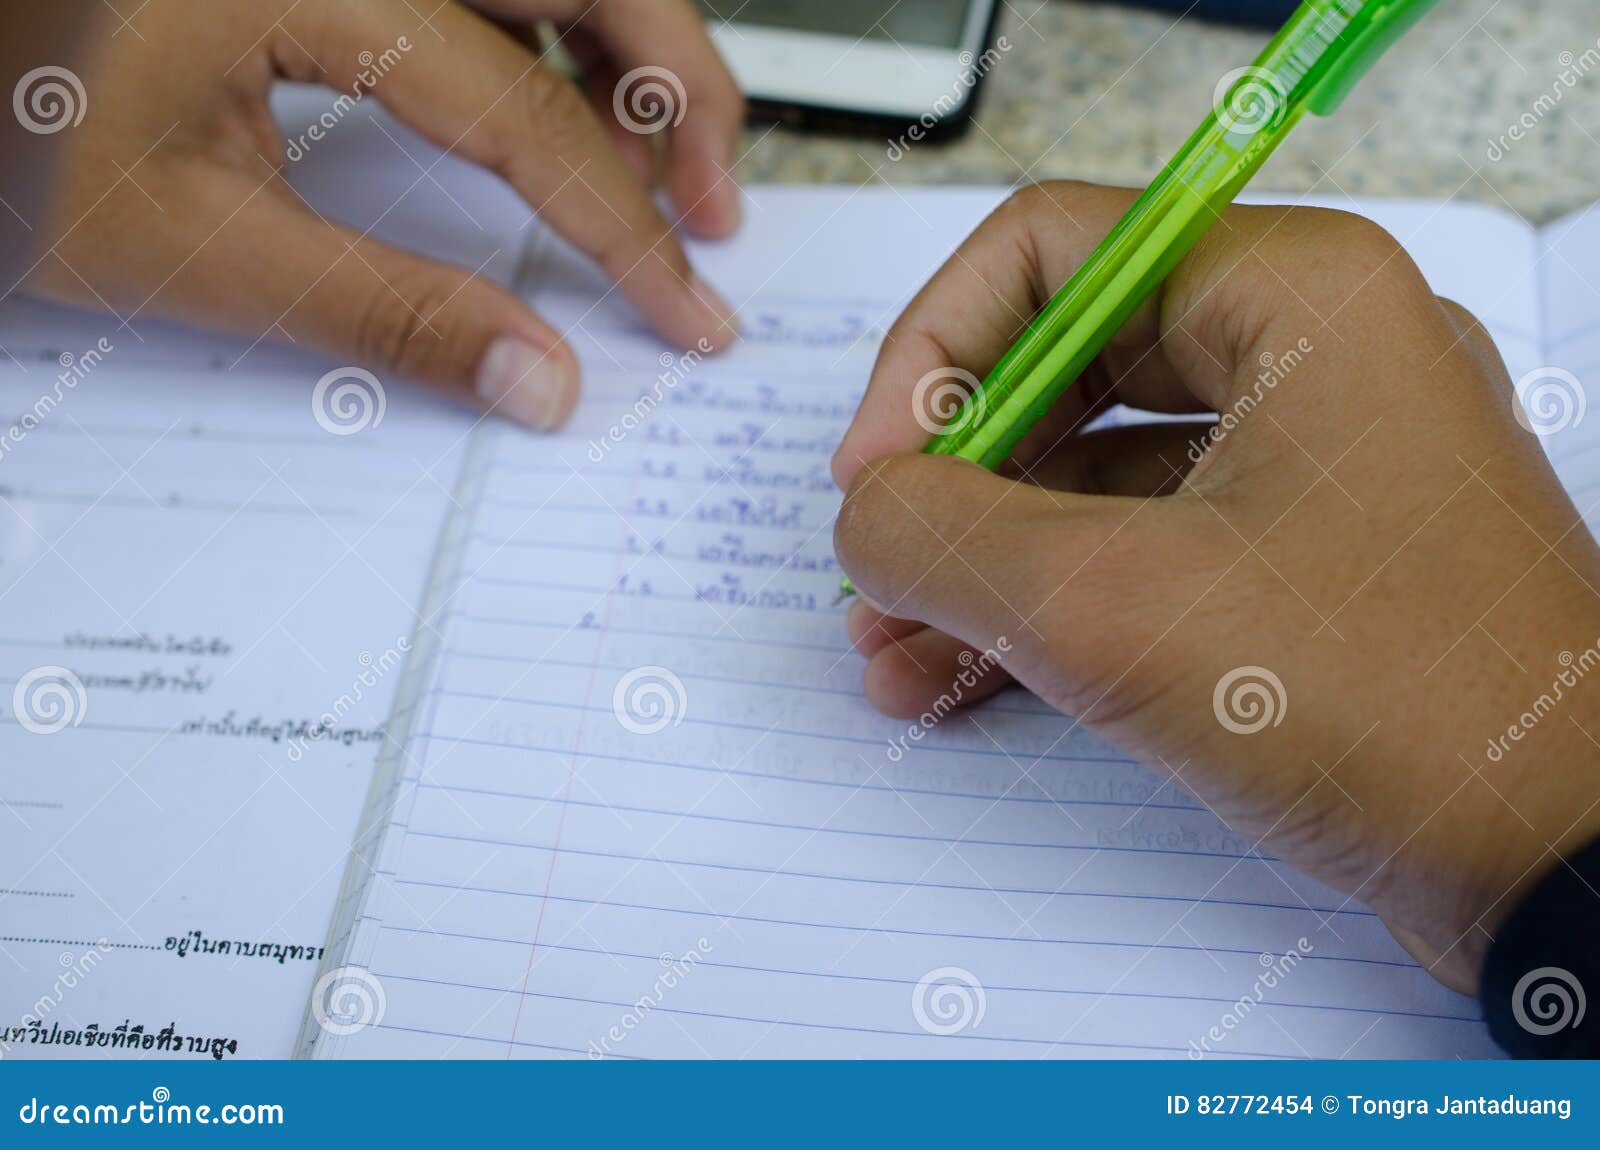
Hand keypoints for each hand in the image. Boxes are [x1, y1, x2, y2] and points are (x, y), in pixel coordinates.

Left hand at [17, 0, 742, 427]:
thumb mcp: (188, 243)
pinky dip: (549, 34)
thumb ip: (382, 314)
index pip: (525, 114)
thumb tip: (532, 378)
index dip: (623, 226)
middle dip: (677, 89)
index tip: (682, 305)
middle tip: (713, 204)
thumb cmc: (3, 125)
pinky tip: (556, 110)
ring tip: (649, 167)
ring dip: (625, 50)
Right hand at [832, 181, 1599, 993]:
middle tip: (872, 572)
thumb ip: (942, 536)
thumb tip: (865, 519)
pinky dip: (1051, 605)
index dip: (930, 353)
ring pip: (1095, 474)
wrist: (1564, 864)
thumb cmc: (1379, 700)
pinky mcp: (1311, 563)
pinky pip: (1146, 548)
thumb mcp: (1107, 606)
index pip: (1048, 250)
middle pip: (1062, 367)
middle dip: (948, 482)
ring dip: (982, 561)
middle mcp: (1310, 353)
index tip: (869, 476)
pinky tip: (958, 683)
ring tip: (892, 655)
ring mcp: (1317, 462)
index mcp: (1289, 293)